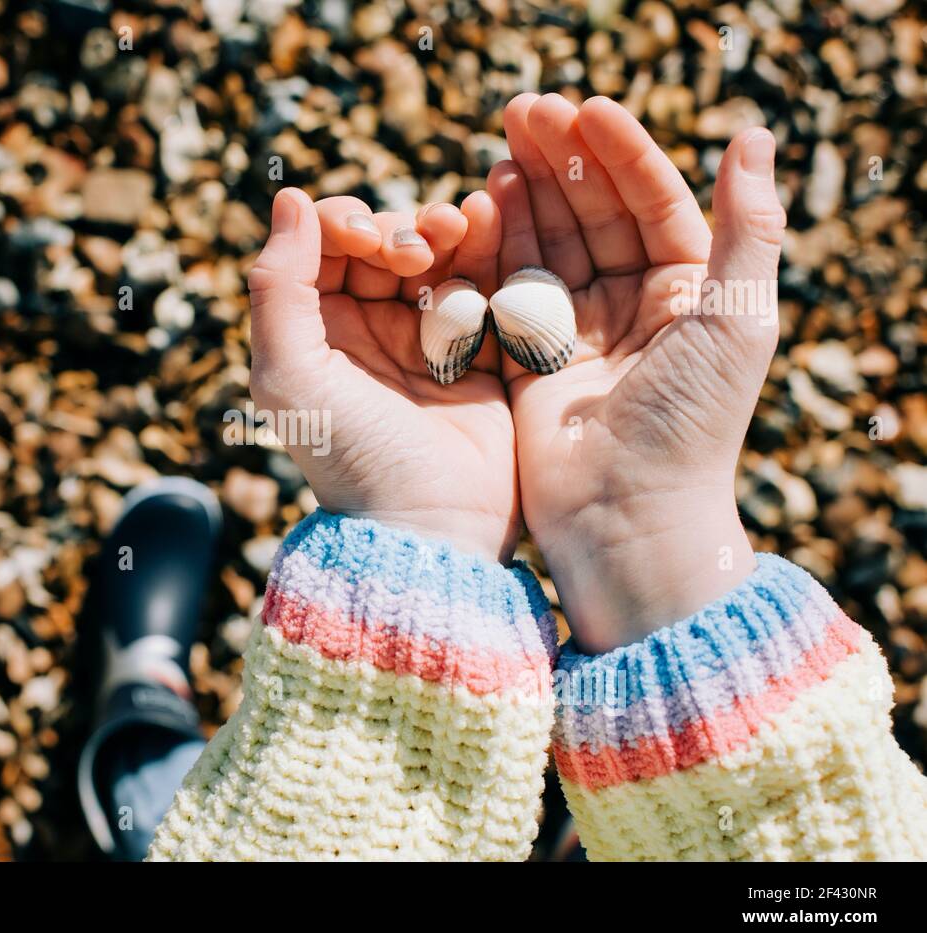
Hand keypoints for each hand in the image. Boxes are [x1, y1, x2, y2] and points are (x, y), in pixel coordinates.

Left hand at [247, 188, 519, 561]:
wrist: (432, 528)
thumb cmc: (350, 459)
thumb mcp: (290, 375)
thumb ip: (278, 286)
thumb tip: (290, 197)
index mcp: (316, 332)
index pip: (326, 246)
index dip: (344, 222)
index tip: (366, 239)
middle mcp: (371, 331)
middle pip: (386, 243)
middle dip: (400, 229)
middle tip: (416, 253)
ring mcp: (431, 340)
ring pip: (441, 256)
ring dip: (448, 230)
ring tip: (460, 227)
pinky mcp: (485, 353)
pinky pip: (488, 284)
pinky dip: (490, 251)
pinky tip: (494, 231)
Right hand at [489, 94, 785, 650]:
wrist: (627, 521)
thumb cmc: (691, 426)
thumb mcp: (735, 320)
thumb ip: (748, 229)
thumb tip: (753, 136)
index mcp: (689, 293)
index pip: (655, 203)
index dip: (622, 153)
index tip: (586, 109)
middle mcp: (635, 307)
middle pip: (596, 214)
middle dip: (564, 160)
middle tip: (525, 110)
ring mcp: (578, 334)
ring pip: (549, 245)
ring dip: (528, 194)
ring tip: (503, 148)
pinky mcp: (530, 362)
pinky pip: (510, 291)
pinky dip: (496, 250)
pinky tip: (481, 206)